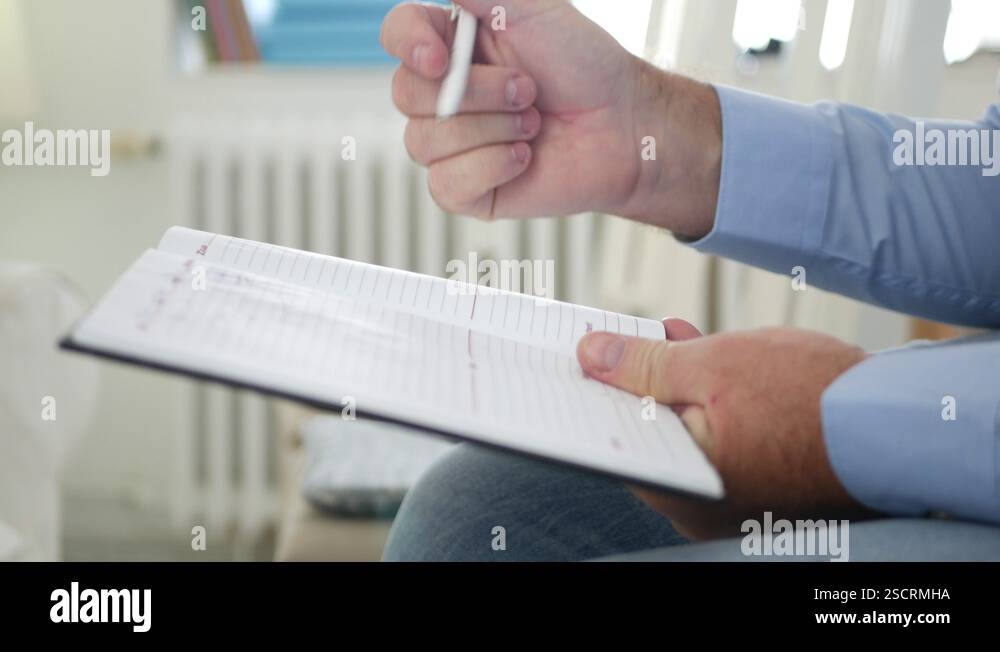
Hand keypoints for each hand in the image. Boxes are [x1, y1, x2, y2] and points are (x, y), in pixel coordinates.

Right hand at [380, 0, 721, 236]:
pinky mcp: (465, 189)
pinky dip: (491, 167)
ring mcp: (450, 144)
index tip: (441, 58)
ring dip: (492, 130)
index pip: (398, 34)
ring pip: (424, 142)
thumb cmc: (585, 66)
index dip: (408, 44)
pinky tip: (525, 158)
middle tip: (529, 90)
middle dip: (477, 94)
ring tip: (534, 124)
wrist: (623, 126)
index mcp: (452, 44)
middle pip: (406, 94)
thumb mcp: (537, 8)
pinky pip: (445, 184)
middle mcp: (443, 93)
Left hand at [577, 321, 875, 539]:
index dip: (593, 392)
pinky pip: (715, 439)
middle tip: (630, 335)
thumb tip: (590, 356)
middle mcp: (700, 506)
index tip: (579, 356)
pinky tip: (707, 361)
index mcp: (681, 487)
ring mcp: (729, 498)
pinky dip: (707, 401)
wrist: (897, 423)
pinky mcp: (755, 481)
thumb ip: (644, 364)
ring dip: (675, 383)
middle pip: (646, 434)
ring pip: (682, 432)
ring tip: (675, 337)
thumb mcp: (713, 364)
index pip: (612, 440)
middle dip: (638, 379)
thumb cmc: (810, 397)